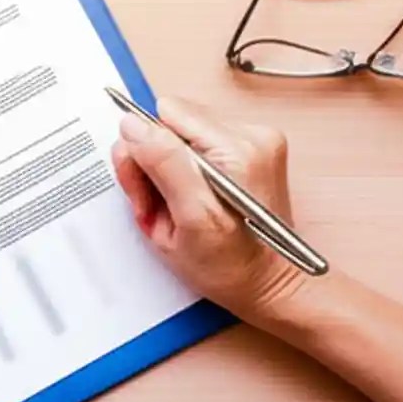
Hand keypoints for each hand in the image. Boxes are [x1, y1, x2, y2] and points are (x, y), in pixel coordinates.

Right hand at [111, 97, 305, 324]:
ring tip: (177, 207)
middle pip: (171, 122)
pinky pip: (196, 146)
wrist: (269, 286)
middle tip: (161, 206)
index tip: (150, 191)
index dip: (146, 151)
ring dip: (167, 170)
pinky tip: (193, 200)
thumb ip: (161, 165)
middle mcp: (252, 135)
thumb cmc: (232, 266)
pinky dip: (184, 172)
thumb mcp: (188, 220)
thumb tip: (133, 124)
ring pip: (179, 134)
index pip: (165, 115)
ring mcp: (253, 141)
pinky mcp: (250, 150)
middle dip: (154, 163)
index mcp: (238, 149)